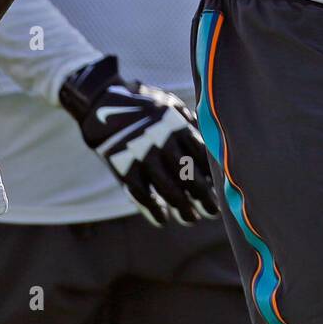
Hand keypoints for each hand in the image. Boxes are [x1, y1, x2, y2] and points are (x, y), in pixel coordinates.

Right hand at [59, 55, 217, 226]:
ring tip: (192, 219)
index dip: (213, 177)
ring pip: (169, 191)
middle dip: (204, 198)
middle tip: (213, 212)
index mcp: (177, 125)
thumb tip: (213, 152)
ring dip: (183, 209)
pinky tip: (163, 219)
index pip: (203, 157)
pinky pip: (143, 196)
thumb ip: (191, 125)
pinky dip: (154, 210)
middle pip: (189, 177)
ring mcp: (142, 156)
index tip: (220, 190)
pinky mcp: (123, 168)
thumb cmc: (143, 106)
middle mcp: (162, 141)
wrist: (101, 104)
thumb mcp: (170, 105)